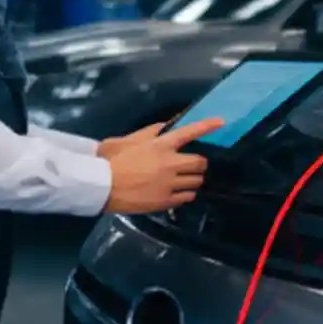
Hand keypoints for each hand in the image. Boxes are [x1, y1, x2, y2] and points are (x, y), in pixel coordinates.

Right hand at [103, 118, 223, 214]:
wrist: (102, 186)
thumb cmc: (111, 159)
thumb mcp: (128, 139)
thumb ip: (149, 132)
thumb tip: (165, 127)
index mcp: (161, 145)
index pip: (189, 132)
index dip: (207, 126)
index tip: (220, 122)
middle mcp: (170, 163)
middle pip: (200, 162)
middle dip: (199, 163)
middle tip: (192, 164)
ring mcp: (170, 184)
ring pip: (196, 181)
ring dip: (193, 179)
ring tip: (184, 179)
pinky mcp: (166, 201)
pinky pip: (187, 197)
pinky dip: (186, 193)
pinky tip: (178, 192)